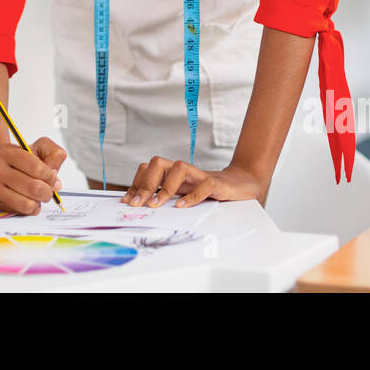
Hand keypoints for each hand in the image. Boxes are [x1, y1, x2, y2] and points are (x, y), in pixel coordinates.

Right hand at [0, 137, 65, 214]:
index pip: (36, 168)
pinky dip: (31, 209)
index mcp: (7, 153)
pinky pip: (22, 213)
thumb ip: (55, 154)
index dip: (50, 175)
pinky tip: (28, 200)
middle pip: (34, 188)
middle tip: (48, 189)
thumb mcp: (40, 147)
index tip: (51, 176)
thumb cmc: (21, 160)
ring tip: (37, 195)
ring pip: (28, 204)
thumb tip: (55, 182)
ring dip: (39, 202)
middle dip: (47, 191)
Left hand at [122, 158, 265, 207]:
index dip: (136, 184)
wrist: (242, 184)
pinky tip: (182, 206)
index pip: (147, 170)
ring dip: (165, 187)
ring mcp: (200, 175)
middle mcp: (183, 171)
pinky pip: (204, 185)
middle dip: (145, 184)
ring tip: (157, 206)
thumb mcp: (183, 194)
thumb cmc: (207, 191)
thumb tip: (137, 205)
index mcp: (173, 174)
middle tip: (138, 204)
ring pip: (178, 167)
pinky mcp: (217, 184)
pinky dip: (192, 196)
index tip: (127, 201)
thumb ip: (164, 197)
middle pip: (158, 163)